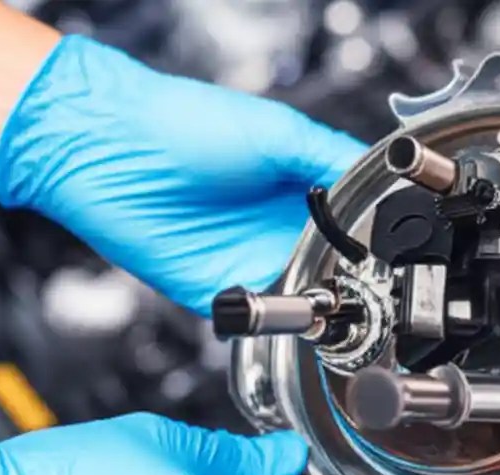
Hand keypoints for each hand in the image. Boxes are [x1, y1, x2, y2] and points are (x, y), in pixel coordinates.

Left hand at [0, 35, 364, 314]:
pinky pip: (254, 320)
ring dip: (317, 309)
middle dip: (351, 284)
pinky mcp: (216, 292)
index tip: (390, 255)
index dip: (372, 242)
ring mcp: (248, 262)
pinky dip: (271, 324)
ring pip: (300, 303)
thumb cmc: (182, 125)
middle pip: (333, 271)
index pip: (352, 226)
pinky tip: (286, 312)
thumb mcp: (277, 131)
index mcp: (299, 190)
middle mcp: (278, 230)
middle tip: (368, 288)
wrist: (109, 149)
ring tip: (333, 304)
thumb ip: (329, 157)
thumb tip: (376, 176)